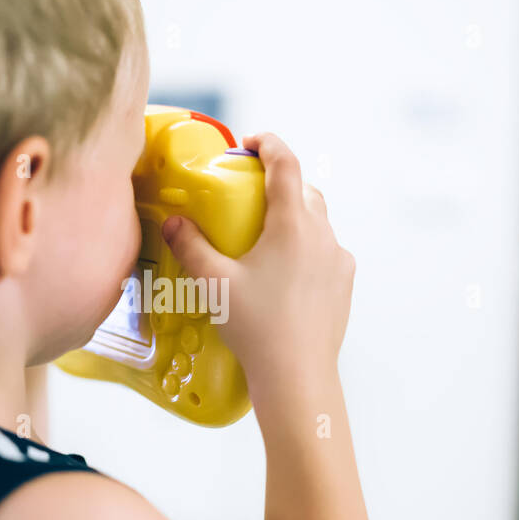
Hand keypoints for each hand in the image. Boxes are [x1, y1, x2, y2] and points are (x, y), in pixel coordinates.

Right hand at [159, 132, 354, 395]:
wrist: (297, 376)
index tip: (251, 142)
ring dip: (295, 217)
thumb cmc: (256, 328)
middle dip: (281, 181)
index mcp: (293, 224)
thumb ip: (191, 246)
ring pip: (318, 222)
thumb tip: (174, 222)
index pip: (286, 164)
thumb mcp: (214, 283)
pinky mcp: (344, 284)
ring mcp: (338, 260)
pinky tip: (283, 272)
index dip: (269, 144)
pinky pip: (326, 252)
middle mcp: (322, 235)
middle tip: (251, 190)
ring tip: (266, 235)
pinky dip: (306, 248)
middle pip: (306, 190)